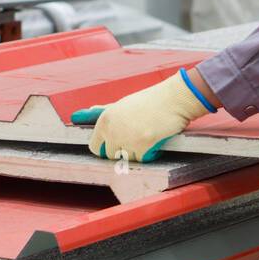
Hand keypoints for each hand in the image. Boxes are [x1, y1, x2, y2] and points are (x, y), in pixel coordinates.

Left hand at [70, 70, 214, 162]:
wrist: (173, 99)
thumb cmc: (149, 101)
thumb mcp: (122, 104)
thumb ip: (104, 111)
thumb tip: (85, 111)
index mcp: (105, 120)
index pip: (94, 147)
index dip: (105, 148)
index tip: (115, 145)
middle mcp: (113, 130)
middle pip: (110, 156)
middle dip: (122, 152)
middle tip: (136, 140)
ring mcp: (127, 139)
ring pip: (127, 159)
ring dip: (137, 153)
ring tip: (147, 136)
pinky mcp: (143, 146)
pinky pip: (143, 160)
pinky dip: (150, 154)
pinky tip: (156, 141)